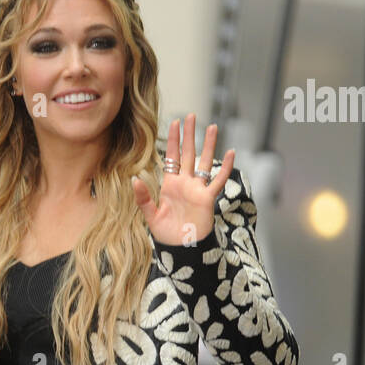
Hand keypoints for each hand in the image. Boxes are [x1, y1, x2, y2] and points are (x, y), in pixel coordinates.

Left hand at [131, 112, 234, 246]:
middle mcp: (185, 183)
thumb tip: (134, 179)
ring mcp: (198, 189)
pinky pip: (218, 181)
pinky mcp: (208, 198)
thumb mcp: (150, 215)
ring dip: (209, 145)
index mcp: (171, 184)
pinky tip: (231, 153)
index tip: (175, 122)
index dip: (174, 140)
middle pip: (188, 154)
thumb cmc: (167, 233)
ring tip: (212, 127)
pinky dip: (225, 168)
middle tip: (191, 116)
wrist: (181, 248)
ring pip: (205, 162)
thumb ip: (142, 198)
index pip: (173, 157)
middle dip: (189, 135)